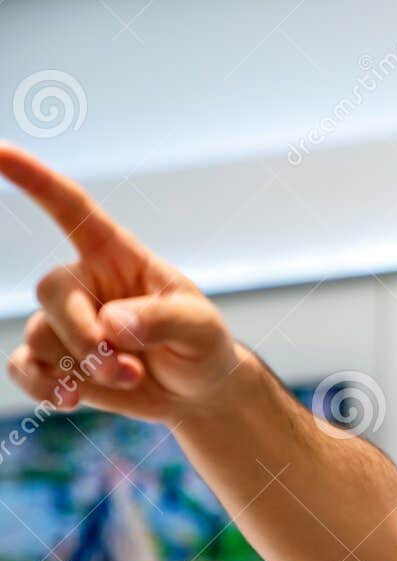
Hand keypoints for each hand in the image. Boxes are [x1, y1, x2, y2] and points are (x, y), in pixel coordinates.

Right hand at [0, 143, 245, 424]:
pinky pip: (23, 367)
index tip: (0, 151)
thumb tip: (111, 323)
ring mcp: (67, 322)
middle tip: (127, 366)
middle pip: (51, 291)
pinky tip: (68, 399)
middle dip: (84, 333)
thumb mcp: (201, 327)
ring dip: (80, 367)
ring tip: (128, 379)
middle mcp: (85, 283)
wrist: (198, 391)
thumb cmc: (202, 345)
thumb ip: (161, 320)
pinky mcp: (58, 361)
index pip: (72, 209)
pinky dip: (40, 386)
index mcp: (117, 256)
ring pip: (40, 336)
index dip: (36, 180)